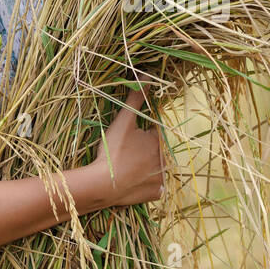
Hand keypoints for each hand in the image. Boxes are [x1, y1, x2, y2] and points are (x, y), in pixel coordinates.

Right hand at [90, 84, 163, 208]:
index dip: (140, 133)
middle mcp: (165, 160)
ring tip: (126, 167)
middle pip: (155, 150)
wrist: (104, 185)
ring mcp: (161, 180)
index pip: (153, 132)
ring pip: (156, 168)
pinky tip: (133, 182)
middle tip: (124, 153)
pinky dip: (146, 185)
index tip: (127, 139)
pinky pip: (154, 188)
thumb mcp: (124, 121)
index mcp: (160, 141)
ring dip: (146, 167)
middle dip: (143, 150)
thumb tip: (148, 74)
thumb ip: (136, 97)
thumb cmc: (114, 150)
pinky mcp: (155, 195)